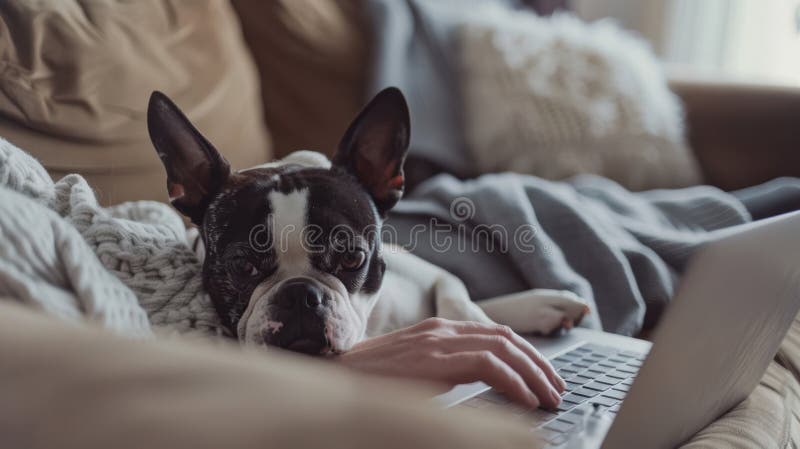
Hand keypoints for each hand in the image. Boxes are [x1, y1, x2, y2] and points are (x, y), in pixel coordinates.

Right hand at [335, 318, 564, 408]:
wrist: (333, 377)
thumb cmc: (370, 381)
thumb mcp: (416, 373)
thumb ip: (446, 372)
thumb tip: (479, 389)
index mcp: (439, 330)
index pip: (495, 334)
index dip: (527, 355)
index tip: (544, 378)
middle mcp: (442, 329)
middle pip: (507, 338)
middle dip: (539, 363)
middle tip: (557, 388)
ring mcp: (437, 340)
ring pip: (504, 349)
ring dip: (533, 374)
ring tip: (549, 397)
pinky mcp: (433, 358)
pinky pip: (487, 365)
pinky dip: (513, 382)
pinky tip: (525, 400)